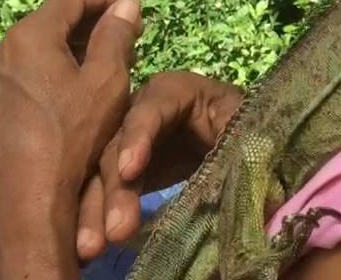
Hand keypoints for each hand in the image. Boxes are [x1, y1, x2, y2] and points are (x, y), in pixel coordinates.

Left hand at [0, 0, 144, 279]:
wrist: (25, 205)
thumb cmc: (72, 138)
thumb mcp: (107, 83)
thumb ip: (116, 37)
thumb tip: (126, 3)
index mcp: (29, 37)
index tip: (134, 1)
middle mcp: (2, 51)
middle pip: (52, 21)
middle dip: (93, 22)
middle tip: (129, 32)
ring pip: (40, 49)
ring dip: (76, 48)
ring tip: (112, 61)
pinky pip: (29, 74)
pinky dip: (58, 71)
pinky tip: (82, 92)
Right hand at [75, 70, 242, 259]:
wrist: (242, 146)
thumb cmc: (248, 128)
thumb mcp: (250, 130)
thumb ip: (244, 147)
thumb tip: (251, 177)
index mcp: (177, 91)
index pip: (152, 107)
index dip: (139, 136)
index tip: (129, 170)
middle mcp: (142, 112)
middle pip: (118, 145)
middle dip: (113, 188)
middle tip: (115, 230)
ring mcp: (128, 143)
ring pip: (101, 174)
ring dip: (92, 210)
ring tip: (92, 248)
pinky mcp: (126, 173)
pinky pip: (103, 193)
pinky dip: (93, 218)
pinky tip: (88, 245)